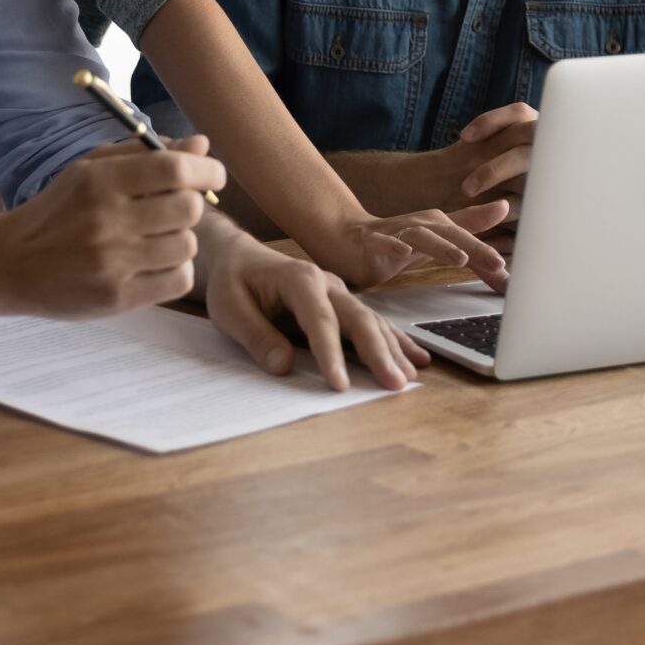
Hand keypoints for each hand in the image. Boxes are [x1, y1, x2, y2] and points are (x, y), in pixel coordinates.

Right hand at [0, 135, 221, 316]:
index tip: (212, 175)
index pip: (174, 170)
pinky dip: (175, 269)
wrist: (9, 262)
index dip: (206, 170)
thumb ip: (146, 154)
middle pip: (189, 209)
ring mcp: (112, 262)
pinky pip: (177, 280)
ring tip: (156, 238)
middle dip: (191, 206)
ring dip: (181, 239)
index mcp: (100, 181)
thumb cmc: (57, 210)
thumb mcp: (91, 169)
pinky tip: (153, 262)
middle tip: (175, 209)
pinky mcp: (116, 297)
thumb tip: (201, 146)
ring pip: (187, 246)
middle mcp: (107, 220)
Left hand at [204, 234, 428, 391]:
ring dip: (392, 350)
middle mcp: (326, 282)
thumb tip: (282, 365)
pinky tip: (415, 359)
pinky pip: (373, 323)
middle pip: (358, 319)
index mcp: (299, 279)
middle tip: (395, 384)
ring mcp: (338, 292)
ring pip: (371, 321)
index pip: (320, 321)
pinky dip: (395, 341)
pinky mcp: (342, 304)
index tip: (339, 386)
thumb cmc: (233, 282)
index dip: (330, 355)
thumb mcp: (229, 308)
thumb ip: (256, 335)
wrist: (239, 258)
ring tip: (409, 378)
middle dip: (378, 353)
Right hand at [317, 102, 537, 288]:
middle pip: (452, 235)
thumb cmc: (396, 239)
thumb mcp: (436, 235)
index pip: (469, 241)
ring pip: (421, 237)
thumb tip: (504, 207)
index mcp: (438, 226)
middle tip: (497, 264)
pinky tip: (402, 252)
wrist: (346, 238)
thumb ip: (470, 224)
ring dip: (441, 247)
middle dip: (476, 249)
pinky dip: (391, 245)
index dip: (490, 256)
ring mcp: (395, 232)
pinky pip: (382, 243)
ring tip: (460, 259)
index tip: (510, 274)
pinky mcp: (371, 241)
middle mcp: (421, 225)